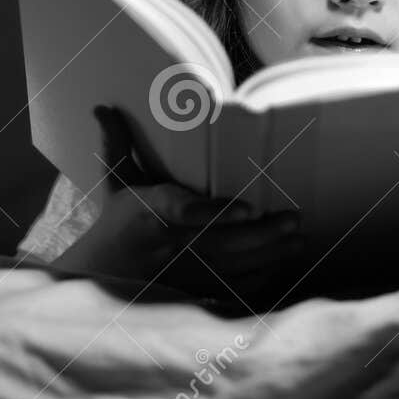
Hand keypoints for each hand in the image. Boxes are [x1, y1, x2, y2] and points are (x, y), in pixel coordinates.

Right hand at [55, 106, 303, 303]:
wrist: (101, 276)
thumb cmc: (115, 222)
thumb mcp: (115, 181)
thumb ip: (118, 143)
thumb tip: (103, 107)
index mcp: (149, 213)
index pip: (183, 213)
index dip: (215, 213)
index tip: (248, 209)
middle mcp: (169, 245)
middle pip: (220, 242)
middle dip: (261, 234)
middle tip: (293, 219)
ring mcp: (182, 273)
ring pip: (231, 266)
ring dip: (268, 253)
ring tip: (297, 238)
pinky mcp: (191, 291)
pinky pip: (230, 288)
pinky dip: (258, 276)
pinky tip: (282, 262)